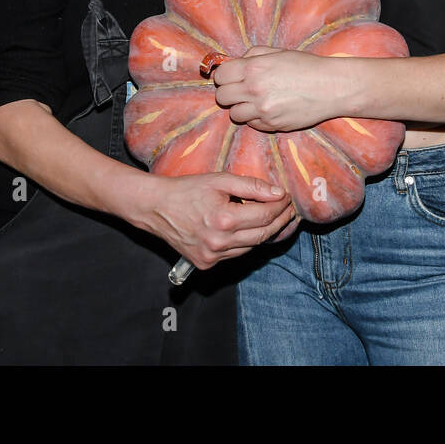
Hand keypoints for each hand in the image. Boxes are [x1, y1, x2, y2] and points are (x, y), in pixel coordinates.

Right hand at [139, 171, 295, 269]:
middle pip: (263, 235)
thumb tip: (278, 193)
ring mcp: (212, 256)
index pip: (265, 216)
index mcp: (224, 220)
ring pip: (251, 247)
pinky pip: (235, 254)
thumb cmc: (187, 190)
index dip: (280, 206)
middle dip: (280, 221)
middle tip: (288, 210)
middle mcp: (219, 243)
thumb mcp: (220, 180)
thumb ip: (251, 186)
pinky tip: (248, 230)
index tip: (286, 197)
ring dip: (264, 233)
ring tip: (274, 219)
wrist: (155, 207)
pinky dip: (245, 243)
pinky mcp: (205, 263)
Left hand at [212, 46, 342, 132]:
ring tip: (255, 101)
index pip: (220, 76)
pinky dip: (256, 118)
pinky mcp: (272, 125)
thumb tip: (235, 63)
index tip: (230, 77)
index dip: (223, 76)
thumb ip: (253, 55)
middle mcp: (254, 90)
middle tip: (239, 90)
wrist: (331, 87)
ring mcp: (263, 110)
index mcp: (253, 68)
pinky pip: (252, 125)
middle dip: (228, 92)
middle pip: (222, 97)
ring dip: (241, 108)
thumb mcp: (278, 52)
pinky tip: (269, 109)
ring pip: (235, 114)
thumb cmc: (306, 66)